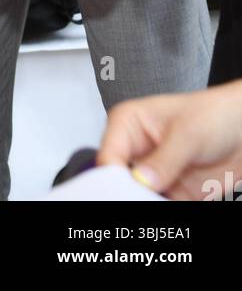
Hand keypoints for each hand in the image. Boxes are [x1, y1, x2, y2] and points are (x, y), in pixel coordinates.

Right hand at [96, 78, 241, 199]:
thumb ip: (165, 159)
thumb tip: (142, 181)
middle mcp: (136, 150)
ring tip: (164, 200)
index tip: (126, 194)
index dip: (113, 178)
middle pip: (119, 181)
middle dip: (129, 195)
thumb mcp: (188, 133)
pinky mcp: (171, 192)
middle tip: (145, 199)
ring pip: (137, 197)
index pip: (109, 156)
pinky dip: (161, 210)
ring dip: (145, 204)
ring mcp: (153, 173)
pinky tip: (171, 205)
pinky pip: (158, 207)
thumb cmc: (216, 113)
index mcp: (128, 124)